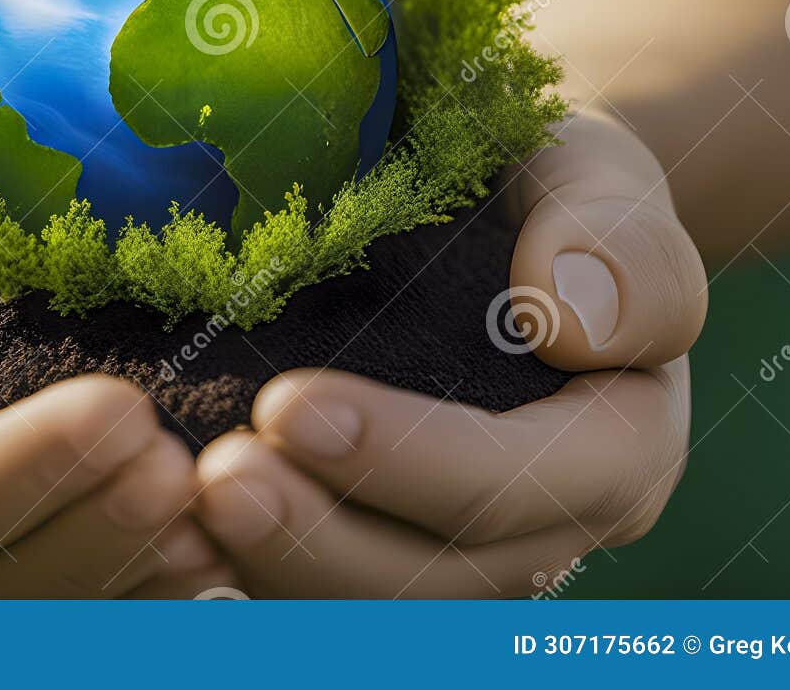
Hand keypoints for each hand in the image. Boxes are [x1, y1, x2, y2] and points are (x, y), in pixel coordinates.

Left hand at [192, 109, 706, 596]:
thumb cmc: (552, 193)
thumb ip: (614, 239)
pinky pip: (321, 590)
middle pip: (434, 580)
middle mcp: (544, 529)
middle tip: (212, 479)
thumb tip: (564, 316)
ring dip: (274, 568)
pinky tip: (171, 532)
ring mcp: (461, 552)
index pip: (516, 485)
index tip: (288, 405)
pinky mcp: (385, 544)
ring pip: (370, 607)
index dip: (405, 461)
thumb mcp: (603, 181)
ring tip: (180, 508)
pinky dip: (247, 573)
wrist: (504, 216)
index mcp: (618, 450)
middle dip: (317, 540)